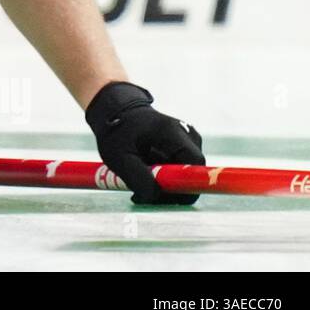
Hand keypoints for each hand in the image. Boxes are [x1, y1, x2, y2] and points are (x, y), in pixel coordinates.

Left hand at [84, 81, 205, 204]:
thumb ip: (138, 178)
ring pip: (184, 172)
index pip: (194, 164)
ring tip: (139, 180)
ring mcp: (187, 139)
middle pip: (190, 171)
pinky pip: (179, 168)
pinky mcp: (183, 146)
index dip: (186, 186)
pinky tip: (145, 173)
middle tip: (143, 195)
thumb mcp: (119, 157)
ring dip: (164, 182)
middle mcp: (187, 134)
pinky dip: (164, 176)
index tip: (165, 198)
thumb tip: (156, 197)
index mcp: (173, 132)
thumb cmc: (116, 132)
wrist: (114, 112)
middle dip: (170, 188)